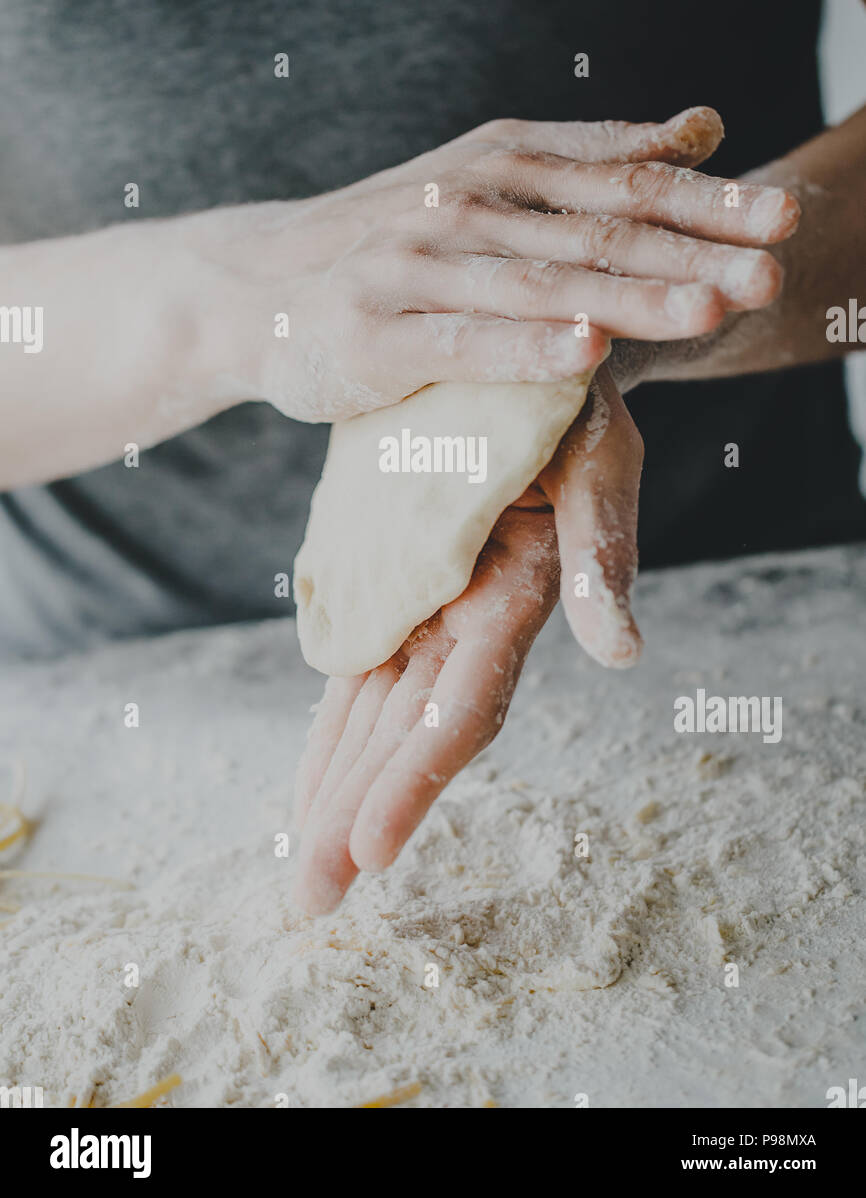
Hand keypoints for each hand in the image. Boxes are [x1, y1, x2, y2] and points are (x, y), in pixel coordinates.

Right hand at [202, 107, 798, 421]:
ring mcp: (417, 267)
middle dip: (692, 252)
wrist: (254, 282)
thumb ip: (592, 160)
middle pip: (596, 230)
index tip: (781, 215)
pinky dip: (524, 346)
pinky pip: (462, 342)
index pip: (620, 178)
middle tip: (770, 269)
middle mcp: (463, 202)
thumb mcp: (489, 179)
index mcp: (500, 163)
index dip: (706, 199)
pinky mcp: (376, 334)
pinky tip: (584, 352)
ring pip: (540, 284)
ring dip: (628, 298)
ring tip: (706, 309)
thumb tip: (700, 128)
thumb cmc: (390, 242)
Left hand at [291, 366, 641, 913]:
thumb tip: (622, 655)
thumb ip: (604, 552)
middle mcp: (472, 617)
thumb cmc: (574, 404)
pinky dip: (335, 731)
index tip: (367, 847)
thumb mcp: (599, 460)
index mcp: (518, 594)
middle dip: (360, 812)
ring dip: (341, 790)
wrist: (528, 358)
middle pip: (409, 733)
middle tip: (309, 901)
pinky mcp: (401, 588)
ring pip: (378, 715)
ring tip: (304, 872)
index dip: (416, 777)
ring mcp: (435, 608)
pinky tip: (314, 785)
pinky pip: (360, 673)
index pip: (463, 705)